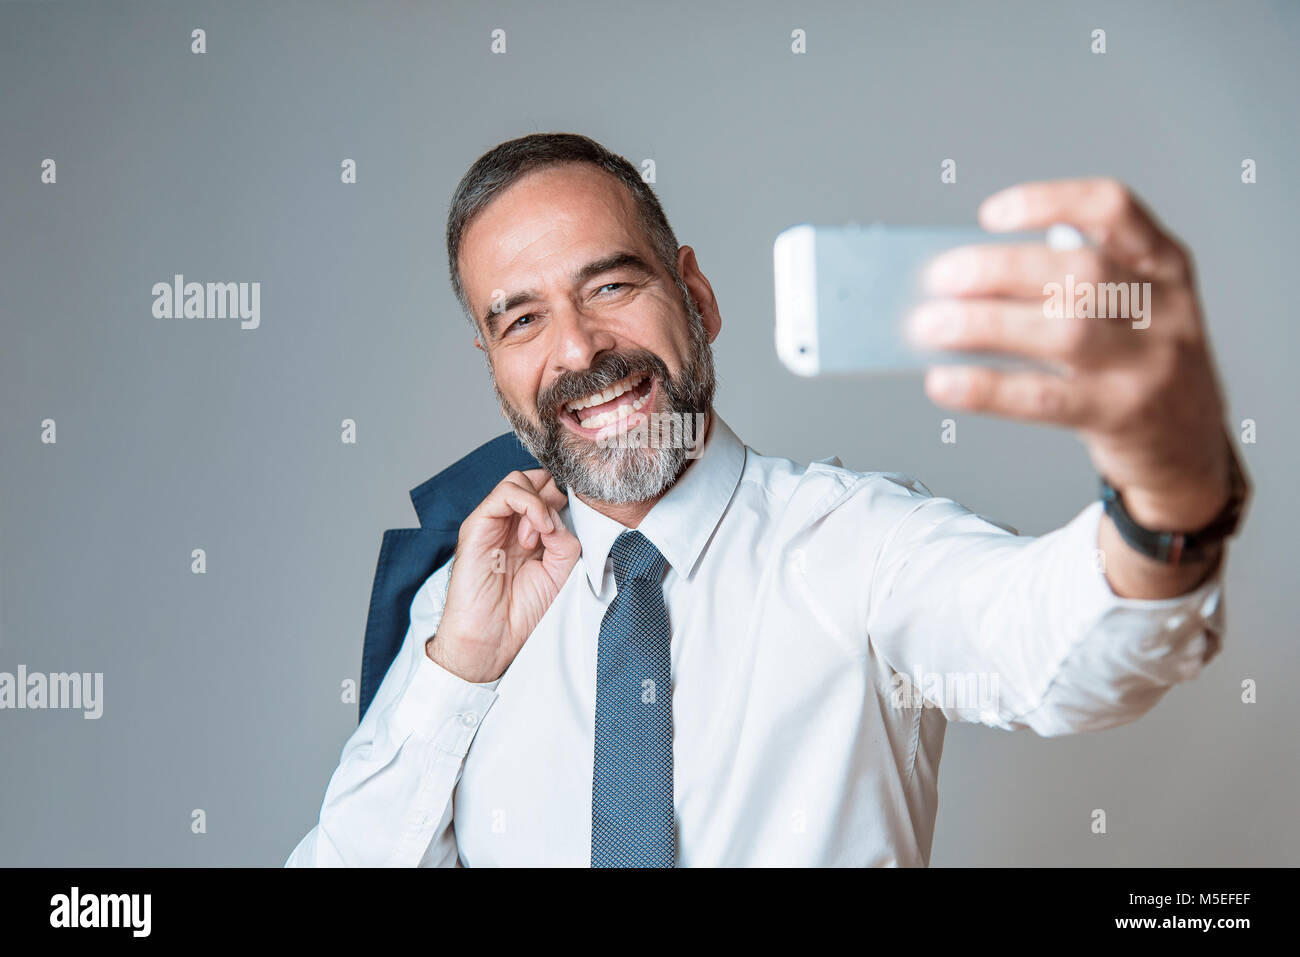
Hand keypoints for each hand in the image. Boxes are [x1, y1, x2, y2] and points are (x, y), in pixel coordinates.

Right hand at [428, 468, 580, 682]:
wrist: (492, 637)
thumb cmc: (522, 610)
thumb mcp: (560, 571)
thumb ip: (565, 538)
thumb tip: (556, 516)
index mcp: (531, 532)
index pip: (550, 492)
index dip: (567, 500)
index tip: (573, 525)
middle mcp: (511, 523)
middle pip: (536, 479)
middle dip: (554, 495)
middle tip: (556, 530)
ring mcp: (494, 522)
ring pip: (520, 479)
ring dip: (541, 503)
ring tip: (542, 537)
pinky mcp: (478, 524)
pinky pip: (506, 491)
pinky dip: (530, 504)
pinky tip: (537, 531)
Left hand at [907, 177, 1231, 532]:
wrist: (1188, 447)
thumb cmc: (1135, 365)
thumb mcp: (1126, 310)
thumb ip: (1062, 289)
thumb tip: (957, 287)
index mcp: (1163, 263)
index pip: (1113, 208)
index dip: (1051, 202)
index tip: (989, 215)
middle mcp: (1163, 308)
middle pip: (1078, 273)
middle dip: (1000, 269)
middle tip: (940, 277)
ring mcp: (1146, 364)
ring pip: (1064, 332)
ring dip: (987, 324)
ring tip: (929, 326)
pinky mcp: (1119, 415)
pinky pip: (1043, 398)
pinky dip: (986, 388)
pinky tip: (944, 382)